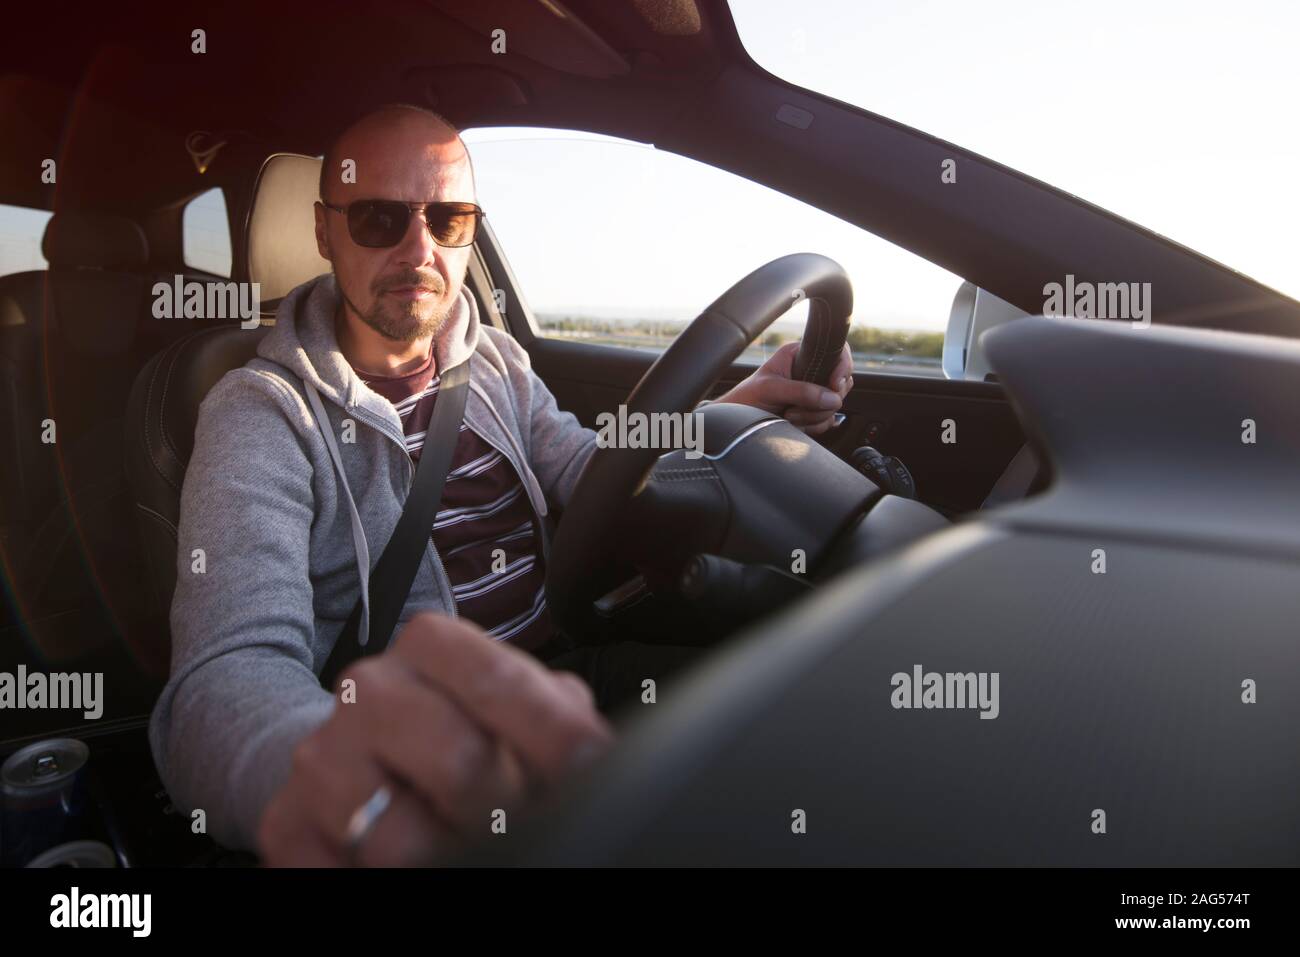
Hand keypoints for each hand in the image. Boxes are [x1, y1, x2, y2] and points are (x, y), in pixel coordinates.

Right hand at [257, 613, 612, 865]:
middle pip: (460, 763)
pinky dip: (379, 878)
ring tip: (467, 847)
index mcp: (431, 645)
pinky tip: (418, 860)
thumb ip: (555, 714)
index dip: (557, 736)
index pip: (503, 683)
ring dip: (447, 854)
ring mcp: (321, 756)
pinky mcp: (286, 823)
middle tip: (521, 823)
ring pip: (400, 838)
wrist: (361, 760)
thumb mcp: (515, 709)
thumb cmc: (458, 731)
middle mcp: (368, 688)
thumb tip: (598, 754)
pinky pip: (342, 874)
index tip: (592, 769)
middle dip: (505, 809)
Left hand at [716, 340, 853, 435]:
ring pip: (835, 405)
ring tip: (788, 415)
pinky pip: (828, 420)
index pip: (837, 352)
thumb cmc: (748, 397)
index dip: (842, 367)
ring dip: (813, 416)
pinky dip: (813, 426)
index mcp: (801, 355)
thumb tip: (833, 397)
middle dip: (821, 401)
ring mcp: (814, 394)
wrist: (738, 422)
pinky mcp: (814, 412)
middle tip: (794, 407)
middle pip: (841, 384)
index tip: (835, 385)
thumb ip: (801, 391)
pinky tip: (794, 423)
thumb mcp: (771, 389)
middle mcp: (811, 372)